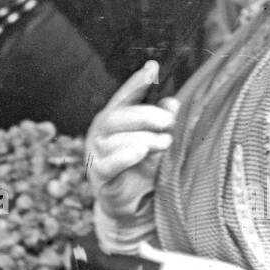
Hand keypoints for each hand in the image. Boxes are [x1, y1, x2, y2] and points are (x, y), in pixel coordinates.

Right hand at [86, 61, 179, 227]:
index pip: (125, 96)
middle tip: (168, 121)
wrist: (130, 202)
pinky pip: (108, 164)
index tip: (152, 68)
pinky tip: (139, 152)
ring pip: (116, 139)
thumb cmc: (142, 165)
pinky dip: (124, 157)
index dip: (137, 83)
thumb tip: (173, 102)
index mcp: (114, 117)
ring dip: (144, 138)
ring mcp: (95, 152)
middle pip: (118, 116)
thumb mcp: (155, 141)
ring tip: (165, 142)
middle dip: (145, 116)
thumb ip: (162, 122)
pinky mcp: (98, 174)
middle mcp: (101, 131)